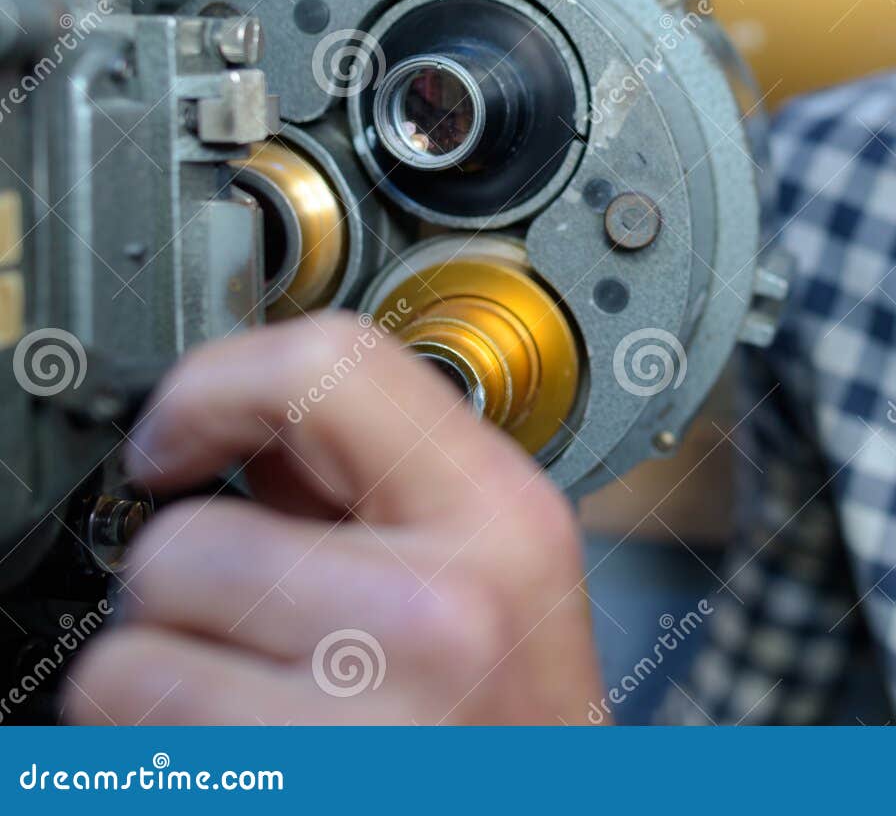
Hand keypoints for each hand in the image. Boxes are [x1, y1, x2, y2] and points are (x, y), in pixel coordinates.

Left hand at [64, 313, 604, 723]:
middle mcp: (439, 610)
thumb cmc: (521, 728)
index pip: (326, 366)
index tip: (178, 439)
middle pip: (188, 542)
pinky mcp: (292, 792)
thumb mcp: (500, 571)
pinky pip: (134, 751)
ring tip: (251, 703)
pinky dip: (155, 755)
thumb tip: (247, 432)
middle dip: (189, 591)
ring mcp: (363, 718)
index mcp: (499, 517)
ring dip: (164, 684)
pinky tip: (243, 756)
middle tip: (253, 630)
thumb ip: (382, 486)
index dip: (215, 388)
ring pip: (131, 659)